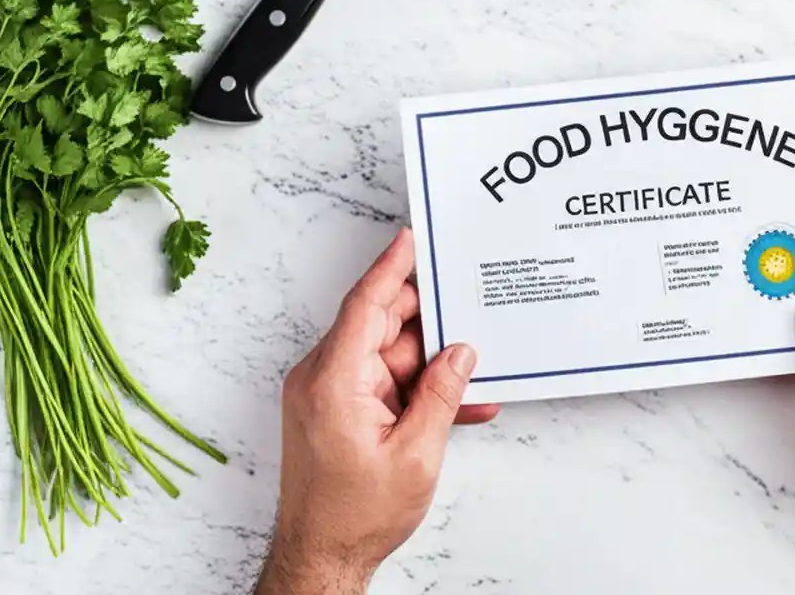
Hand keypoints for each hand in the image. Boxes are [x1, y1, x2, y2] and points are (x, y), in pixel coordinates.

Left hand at [255, 229, 499, 594]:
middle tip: (468, 306)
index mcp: (334, 380)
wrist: (322, 556)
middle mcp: (324, 379)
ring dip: (430, 364)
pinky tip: (455, 403)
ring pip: (389, 356)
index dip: (391, 268)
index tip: (411, 239)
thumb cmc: (354, 514)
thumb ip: (441, 394)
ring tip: (472, 372)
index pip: (365, 305)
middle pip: (382, 326)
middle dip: (428, 321)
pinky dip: (417, 390)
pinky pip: (385, 383)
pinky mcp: (339, 410)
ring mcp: (329, 394)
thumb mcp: (416, 453)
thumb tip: (461, 352)